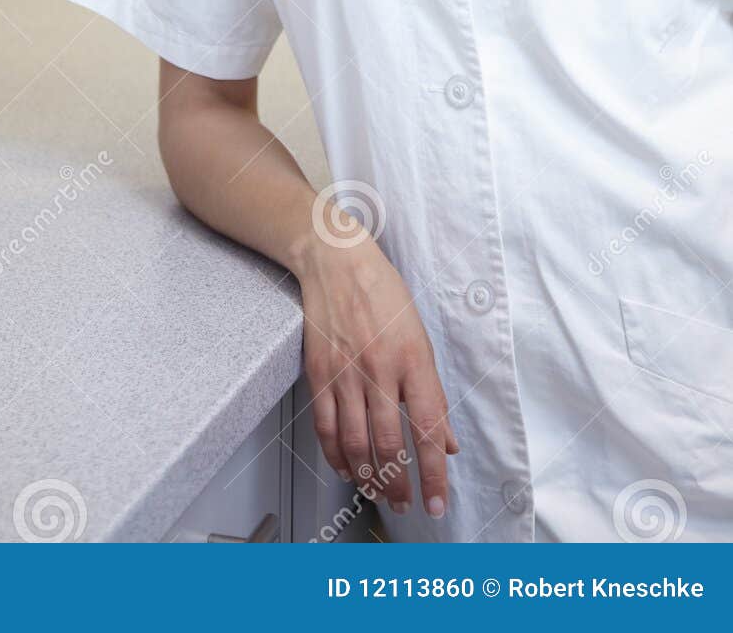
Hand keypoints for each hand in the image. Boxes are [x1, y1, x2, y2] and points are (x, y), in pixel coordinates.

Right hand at [294, 222, 458, 518]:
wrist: (336, 262)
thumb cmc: (384, 295)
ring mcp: (346, 371)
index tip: (437, 502)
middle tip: (404, 504)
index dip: (433, 473)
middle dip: (398, 484)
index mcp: (413, 359)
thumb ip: (432, 393)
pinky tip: (346, 468)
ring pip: (355, 442)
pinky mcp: (319, 372)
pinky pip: (326, 426)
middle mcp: (380, 368)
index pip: (427, 429)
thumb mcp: (420, 338)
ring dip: (368, 477)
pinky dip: (335, 454)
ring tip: (378, 493)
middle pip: (388, 443)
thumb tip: (447, 442)